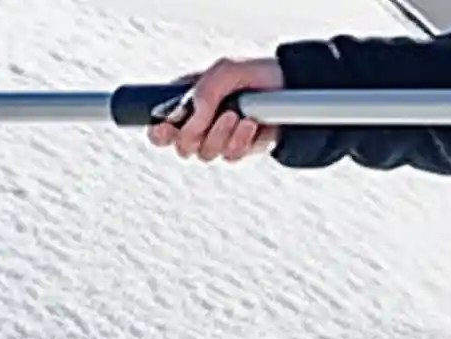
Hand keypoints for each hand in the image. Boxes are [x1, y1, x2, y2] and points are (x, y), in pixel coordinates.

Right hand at [147, 57, 284, 162]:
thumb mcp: (225, 71)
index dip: (159, 133)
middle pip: (181, 147)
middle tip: (216, 115)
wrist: (291, 85)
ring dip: (221, 135)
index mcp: (188, 104)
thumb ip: (204, 92)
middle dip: (195, 135)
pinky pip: (230, 156)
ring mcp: (220, 139)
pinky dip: (240, 141)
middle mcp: (200, 124)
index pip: (161, 128)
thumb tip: (195, 119)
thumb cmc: (255, 73)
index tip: (167, 128)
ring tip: (237, 114)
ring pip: (205, 154)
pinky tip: (250, 124)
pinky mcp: (239, 149)